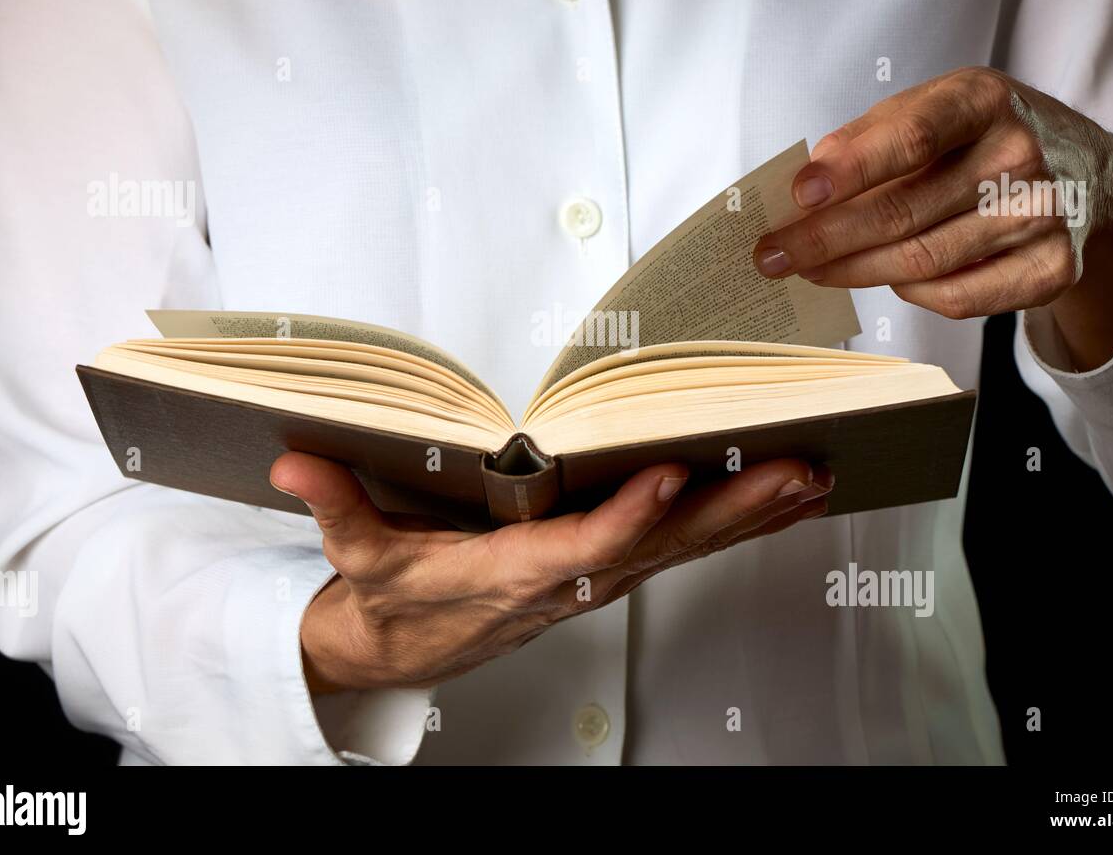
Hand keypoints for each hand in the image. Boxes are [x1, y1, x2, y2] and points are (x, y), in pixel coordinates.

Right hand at [272, 453, 831, 692]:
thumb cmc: (393, 599)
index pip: (582, 548)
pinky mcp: (606, 571)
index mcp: (514, 573)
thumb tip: (295, 464)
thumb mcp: (357, 560)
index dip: (629, 516)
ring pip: (687, 548)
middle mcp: (571, 580)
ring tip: (817, 477)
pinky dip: (738, 524)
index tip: (676, 473)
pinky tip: (783, 501)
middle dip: (735, 512)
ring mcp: (596, 579)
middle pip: (664, 547)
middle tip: (800, 471)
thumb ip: (334, 510)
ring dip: (754, 516)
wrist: (406, 648)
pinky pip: (682, 547)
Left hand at [754, 66, 1112, 366]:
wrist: (1085, 172)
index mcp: (984, 100)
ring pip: (921, 263)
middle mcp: (1020, 155)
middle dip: (824, 239)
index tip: (799, 196)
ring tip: (809, 270)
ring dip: (851, 272)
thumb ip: (871, 135)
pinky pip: (957, 298)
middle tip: (772, 255)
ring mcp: (1042, 216)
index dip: (851, 170)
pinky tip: (881, 278)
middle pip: (902, 212)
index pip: (912, 137)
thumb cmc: (982, 138)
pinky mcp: (1051, 269)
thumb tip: (810, 182)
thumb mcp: (934, 107)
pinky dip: (909, 294)